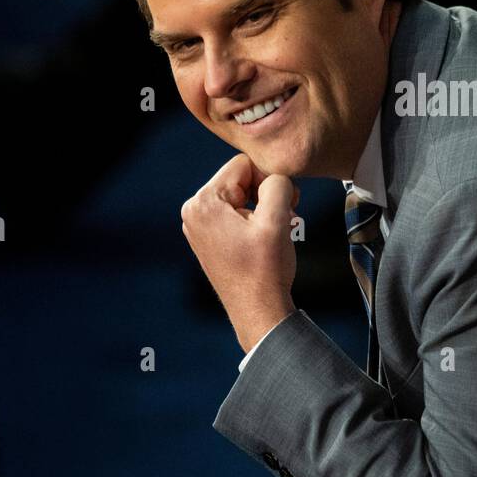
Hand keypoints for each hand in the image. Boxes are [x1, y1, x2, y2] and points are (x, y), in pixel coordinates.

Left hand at [181, 154, 298, 351]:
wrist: (258, 311)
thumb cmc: (266, 269)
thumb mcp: (277, 219)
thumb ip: (278, 183)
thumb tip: (275, 176)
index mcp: (204, 203)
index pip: (243, 165)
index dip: (269, 180)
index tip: (282, 206)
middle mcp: (193, 211)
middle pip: (240, 179)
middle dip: (264, 195)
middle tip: (282, 219)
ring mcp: (198, 225)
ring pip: (239, 195)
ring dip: (261, 208)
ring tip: (272, 232)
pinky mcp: (207, 237)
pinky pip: (234, 212)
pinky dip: (252, 220)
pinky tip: (262, 239)